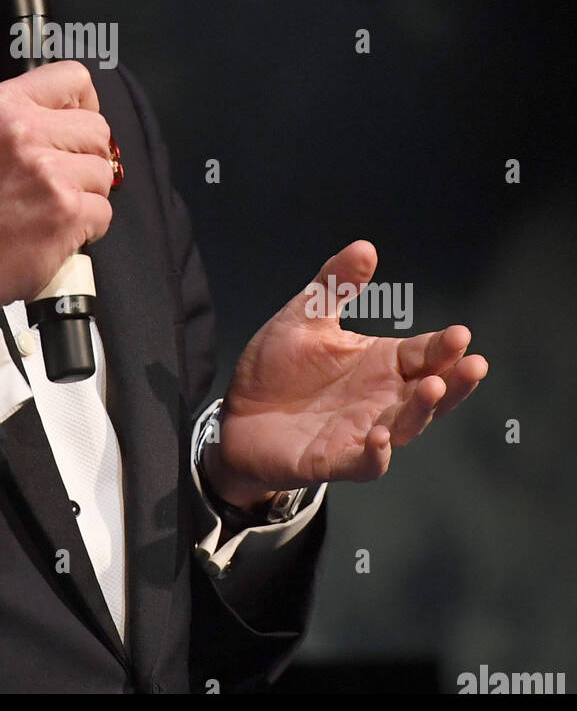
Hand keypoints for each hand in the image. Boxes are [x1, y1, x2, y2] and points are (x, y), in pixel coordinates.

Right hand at [0, 61, 114, 309]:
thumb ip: (20, 115)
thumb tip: (68, 110)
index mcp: (2, 106)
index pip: (73, 78)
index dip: (84, 104)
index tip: (77, 125)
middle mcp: (25, 133)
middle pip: (97, 129)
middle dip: (86, 156)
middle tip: (62, 176)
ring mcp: (48, 173)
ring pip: (103, 172)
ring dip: (86, 193)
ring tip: (52, 205)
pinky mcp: (66, 212)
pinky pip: (103, 211)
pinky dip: (87, 226)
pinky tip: (57, 228)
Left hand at [201, 241, 488, 507]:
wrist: (237, 415)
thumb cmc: (277, 368)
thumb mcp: (305, 317)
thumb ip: (335, 285)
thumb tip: (365, 247)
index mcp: (380, 363)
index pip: (424, 354)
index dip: (444, 347)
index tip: (461, 335)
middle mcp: (380, 399)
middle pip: (430, 393)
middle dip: (454, 381)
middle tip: (474, 364)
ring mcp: (360, 432)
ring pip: (405, 427)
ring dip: (421, 411)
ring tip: (431, 388)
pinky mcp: (333, 460)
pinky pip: (363, 463)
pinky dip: (375, 455)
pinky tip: (380, 439)